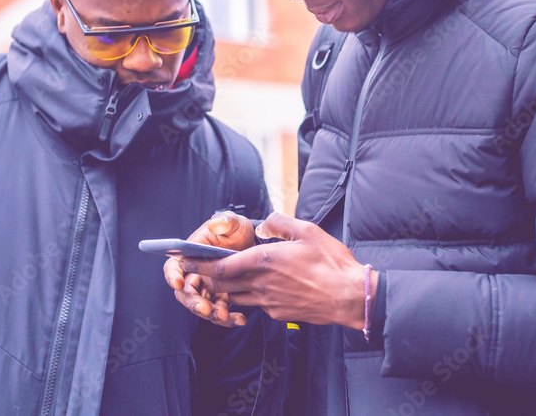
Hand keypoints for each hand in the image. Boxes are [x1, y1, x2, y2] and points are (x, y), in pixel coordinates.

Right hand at [163, 211, 255, 327]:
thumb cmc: (237, 231)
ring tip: (224, 316)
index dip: (172, 276)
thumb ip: (225, 222)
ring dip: (211, 314)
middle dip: (192, 302)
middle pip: (185, 292)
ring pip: (202, 306)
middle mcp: (195, 273)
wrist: (254, 245)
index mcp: (191, 255)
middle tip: (205, 308)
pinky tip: (240, 319)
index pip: (173, 266)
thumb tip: (216, 224)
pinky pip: (219, 312)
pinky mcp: (221, 297)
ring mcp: (208, 287)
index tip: (177, 283)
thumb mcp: (233, 223)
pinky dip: (228, 319)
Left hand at [182, 212, 375, 327]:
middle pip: (222, 285)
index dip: (199, 266)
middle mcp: (261, 284)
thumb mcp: (307, 230)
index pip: (221, 267)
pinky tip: (257, 288)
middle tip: (197, 271)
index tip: (186, 261)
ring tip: (222, 281)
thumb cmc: (331, 262)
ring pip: (236, 298)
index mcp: (265, 261)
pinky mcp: (279, 313)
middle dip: (207, 278)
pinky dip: (249, 297)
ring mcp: (269, 302)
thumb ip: (280, 222)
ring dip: (226, 290)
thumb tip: (264, 223)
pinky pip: (256, 305)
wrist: (349, 296)